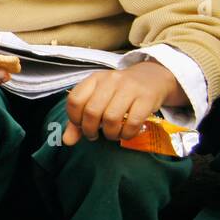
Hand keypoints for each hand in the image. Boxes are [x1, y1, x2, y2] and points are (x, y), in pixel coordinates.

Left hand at [62, 60, 185, 144]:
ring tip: (112, 135)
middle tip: (94, 135)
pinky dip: (127, 134)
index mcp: (94, 79)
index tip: (80, 126)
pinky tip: (127, 134)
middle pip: (92, 111)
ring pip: (111, 118)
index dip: (74, 118)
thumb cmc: (119, 92)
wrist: (152, 79)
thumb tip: (67, 141)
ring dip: (110, 134)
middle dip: (90, 130)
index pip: (74, 100)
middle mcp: (110, 80)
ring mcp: (129, 88)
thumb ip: (80, 119)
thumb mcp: (98, 99)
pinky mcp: (147, 97)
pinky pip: (133, 122)